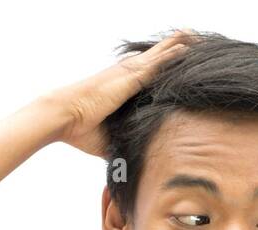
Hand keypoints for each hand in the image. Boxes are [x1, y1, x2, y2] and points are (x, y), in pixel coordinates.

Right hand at [44, 29, 199, 157]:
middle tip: (191, 41)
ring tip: (194, 36)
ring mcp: (127, 74)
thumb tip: (126, 165)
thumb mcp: (105, 141)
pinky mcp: (130, 78)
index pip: (145, 74)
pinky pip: (157, 63)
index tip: (176, 63)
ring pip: (158, 55)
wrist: (64, 118)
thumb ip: (120, 146)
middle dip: (171, 50)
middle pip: (154, 59)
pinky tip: (187, 48)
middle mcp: (124, 76)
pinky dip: (171, 55)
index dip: (160, 66)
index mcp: (119, 88)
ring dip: (176, 45)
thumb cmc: (79, 130)